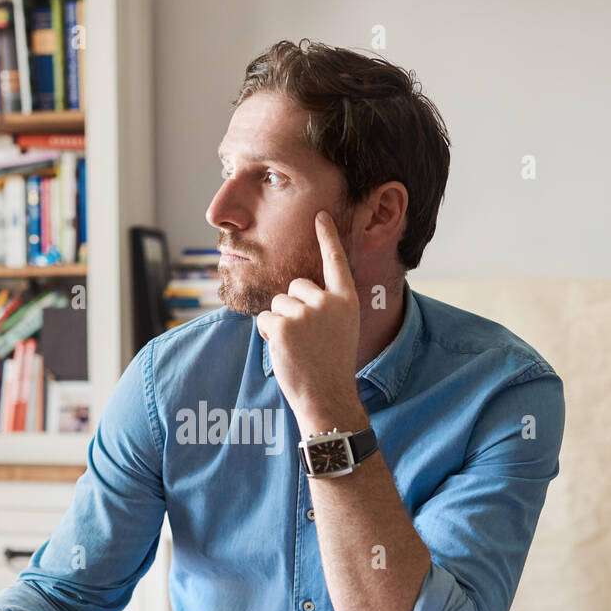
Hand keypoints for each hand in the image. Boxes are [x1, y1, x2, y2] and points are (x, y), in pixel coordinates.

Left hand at [256, 210, 363, 429]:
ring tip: (298, 347)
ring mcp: (304, 313)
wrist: (326, 397)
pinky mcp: (282, 326)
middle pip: (295, 286)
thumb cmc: (331, 366)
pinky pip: (264, 319)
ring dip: (279, 323)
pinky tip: (285, 351)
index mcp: (346, 301)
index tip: (320, 214)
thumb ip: (326, 306)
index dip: (327, 236)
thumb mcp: (340, 329)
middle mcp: (327, 302)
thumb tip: (295, 292)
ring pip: (277, 303)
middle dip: (292, 307)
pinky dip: (268, 335)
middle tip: (306, 338)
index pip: (335, 261)